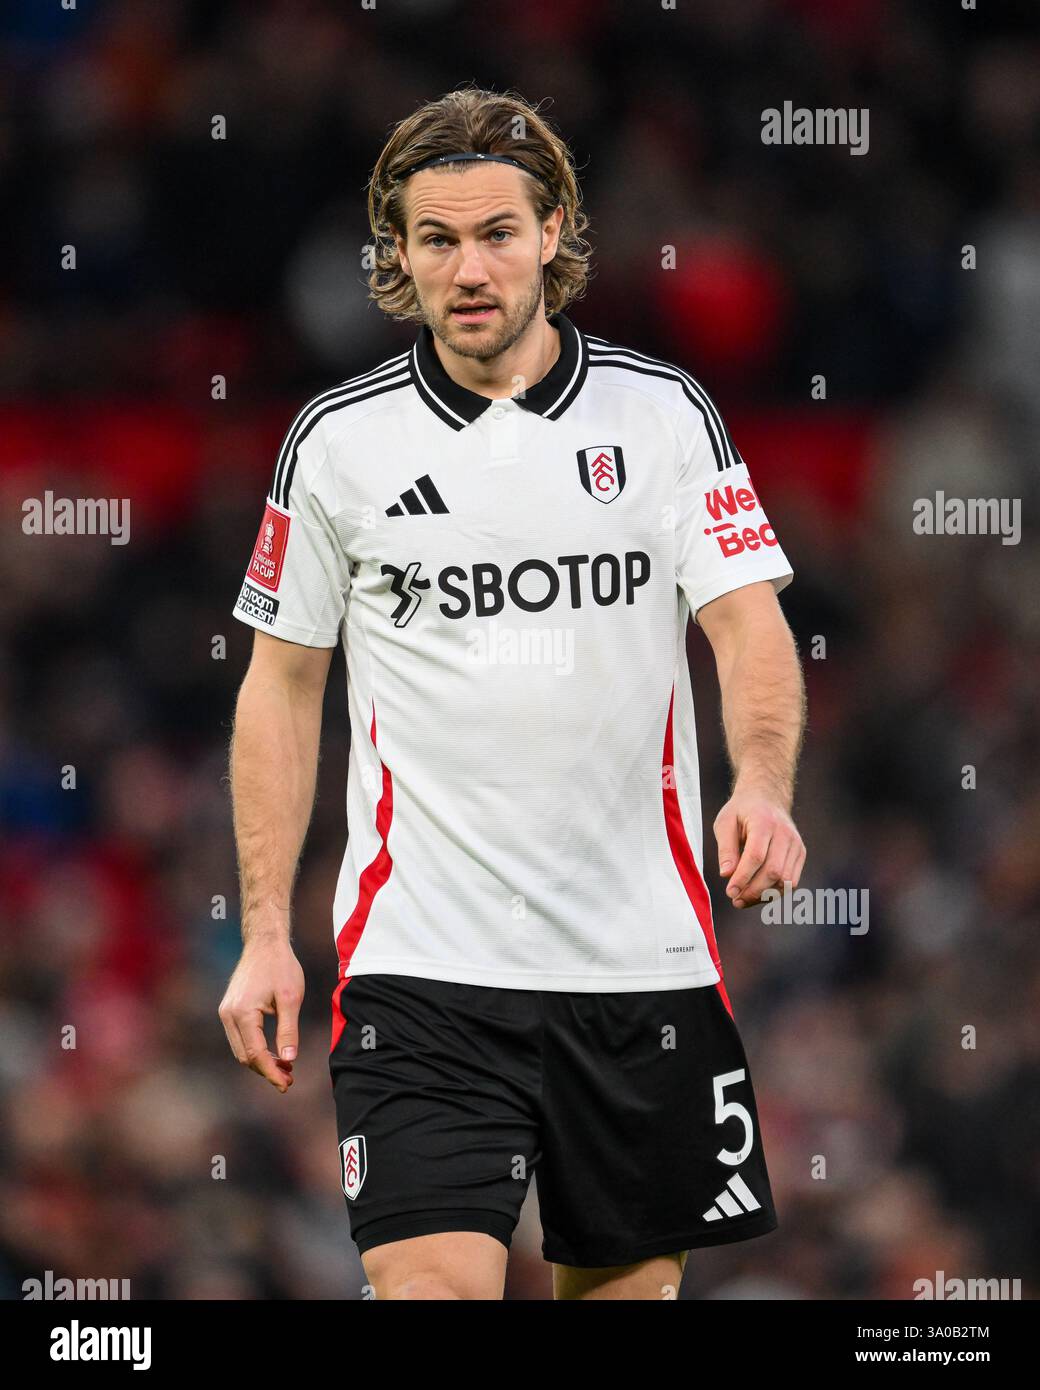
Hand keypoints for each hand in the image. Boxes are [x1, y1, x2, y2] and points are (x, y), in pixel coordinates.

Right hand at [218, 935, 304, 1091]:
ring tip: (285, 1069)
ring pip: (241, 1049)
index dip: (271, 1072)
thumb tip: (289, 1059)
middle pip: (245, 1056)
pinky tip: (274, 1053)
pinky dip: (255, 1049)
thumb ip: (289, 1030)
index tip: (286, 1085)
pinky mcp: (229, 1010)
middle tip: (288, 1081)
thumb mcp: (291, 997)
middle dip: (266, 1071)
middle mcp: (228, 1015)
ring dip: (261, 1062)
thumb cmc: (281, 966)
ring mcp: (226, 1012)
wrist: (265, 943)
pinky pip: (240, 1038)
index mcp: (243, 1013)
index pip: (256, 1054)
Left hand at [713, 787, 804, 907]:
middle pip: (774, 871)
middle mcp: (785, 833)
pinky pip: (792, 881)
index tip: (730, 892)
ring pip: (785, 880)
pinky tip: (758, 893)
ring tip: (744, 899)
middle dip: (754, 891)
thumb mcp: (725, 822)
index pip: (756, 856)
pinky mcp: (801, 854)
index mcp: (764, 822)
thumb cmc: (742, 811)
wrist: (767, 797)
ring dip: (764, 896)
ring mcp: (796, 844)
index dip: (743, 877)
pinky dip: (775, 892)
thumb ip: (726, 849)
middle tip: (735, 900)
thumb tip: (727, 875)